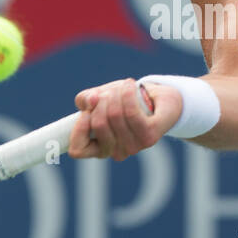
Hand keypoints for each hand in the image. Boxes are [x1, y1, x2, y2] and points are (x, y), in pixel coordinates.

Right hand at [68, 78, 182, 160]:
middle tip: (109, 92)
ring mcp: (134, 147)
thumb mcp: (99, 98)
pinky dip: (128, 94)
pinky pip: (131, 113)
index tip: (87, 110)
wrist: (160, 100)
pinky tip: (129, 85)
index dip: (79, 127)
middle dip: (101, 100)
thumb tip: (91, 101)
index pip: (77, 150)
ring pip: (115, 115)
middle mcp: (116, 152)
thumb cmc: (125, 102)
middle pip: (98, 124)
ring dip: (116, 93)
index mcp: (100, 149)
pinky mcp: (150, 137)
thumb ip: (85, 100)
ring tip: (122, 87)